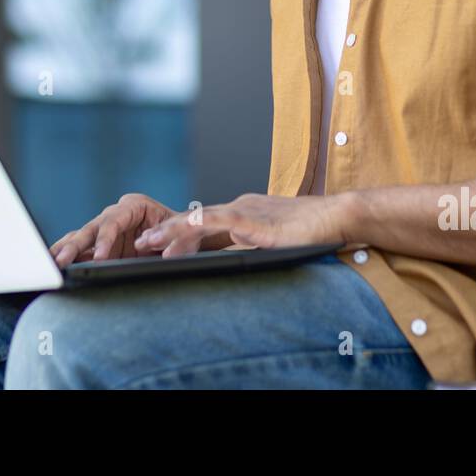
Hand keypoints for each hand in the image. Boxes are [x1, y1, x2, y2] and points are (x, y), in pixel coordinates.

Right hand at [49, 193, 177, 267]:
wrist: (186, 242)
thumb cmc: (185, 236)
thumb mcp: (182, 236)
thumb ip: (165, 237)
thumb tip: (145, 243)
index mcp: (134, 205)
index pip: (114, 221)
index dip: (105, 239)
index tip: (100, 258)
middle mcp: (117, 214)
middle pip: (92, 228)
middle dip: (75, 245)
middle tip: (61, 261)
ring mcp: (107, 230)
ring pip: (81, 237)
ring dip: (65, 250)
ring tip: (50, 262)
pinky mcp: (102, 246)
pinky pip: (82, 250)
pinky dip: (68, 256)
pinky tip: (54, 263)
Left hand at [132, 193, 349, 256]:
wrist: (336, 218)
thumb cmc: (312, 233)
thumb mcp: (273, 244)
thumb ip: (252, 250)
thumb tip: (232, 267)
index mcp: (243, 214)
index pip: (203, 224)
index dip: (177, 236)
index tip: (155, 247)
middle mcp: (239, 208)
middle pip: (194, 220)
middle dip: (164, 232)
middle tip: (140, 245)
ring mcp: (245, 210)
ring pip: (197, 219)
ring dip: (170, 232)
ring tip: (148, 245)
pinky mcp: (252, 218)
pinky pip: (216, 221)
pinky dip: (193, 229)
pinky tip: (177, 238)